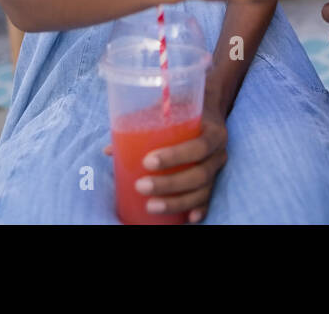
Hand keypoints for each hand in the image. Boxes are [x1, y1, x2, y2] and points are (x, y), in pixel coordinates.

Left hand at [101, 100, 227, 222]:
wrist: (209, 112)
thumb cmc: (183, 112)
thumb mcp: (169, 110)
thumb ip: (143, 123)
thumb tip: (110, 150)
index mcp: (212, 131)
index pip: (198, 146)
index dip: (175, 156)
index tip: (147, 161)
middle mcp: (218, 153)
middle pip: (200, 174)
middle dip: (169, 184)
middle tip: (141, 186)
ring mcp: (217, 170)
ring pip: (202, 192)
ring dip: (177, 202)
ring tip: (150, 206)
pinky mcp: (213, 183)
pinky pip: (208, 200)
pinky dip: (199, 210)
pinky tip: (187, 219)